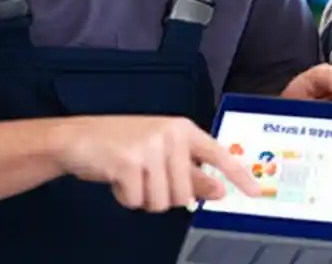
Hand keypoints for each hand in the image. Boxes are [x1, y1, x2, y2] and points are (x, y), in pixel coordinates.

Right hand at [50, 115, 261, 212]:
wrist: (76, 138)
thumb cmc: (120, 146)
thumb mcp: (159, 154)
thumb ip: (190, 172)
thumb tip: (219, 191)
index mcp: (181, 129)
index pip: (217, 153)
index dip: (238, 175)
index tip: (256, 192)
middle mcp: (169, 135)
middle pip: (185, 193)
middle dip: (164, 196)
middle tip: (144, 179)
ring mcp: (149, 147)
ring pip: (163, 202)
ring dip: (143, 198)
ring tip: (129, 176)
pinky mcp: (128, 162)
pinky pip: (137, 201)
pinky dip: (125, 198)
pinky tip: (115, 179)